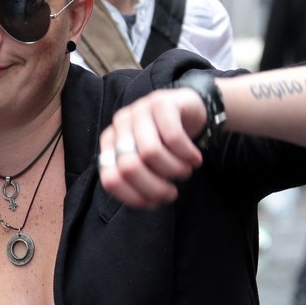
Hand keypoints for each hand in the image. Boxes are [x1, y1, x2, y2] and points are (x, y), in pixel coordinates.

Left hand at [98, 88, 207, 208]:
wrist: (188, 109)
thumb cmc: (165, 142)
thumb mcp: (148, 163)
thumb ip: (141, 182)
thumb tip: (148, 202)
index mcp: (110, 143)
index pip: (111, 180)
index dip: (135, 197)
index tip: (155, 202)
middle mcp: (120, 125)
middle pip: (130, 167)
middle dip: (156, 188)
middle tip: (173, 192)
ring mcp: (139, 110)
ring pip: (151, 153)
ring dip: (175, 170)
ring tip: (185, 170)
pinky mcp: (161, 102)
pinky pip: (173, 137)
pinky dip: (187, 154)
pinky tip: (195, 158)